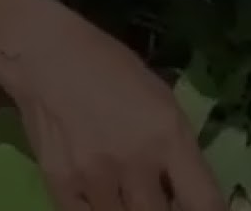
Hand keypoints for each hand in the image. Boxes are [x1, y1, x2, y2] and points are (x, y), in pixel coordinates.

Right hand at [8, 0, 224, 210]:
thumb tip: (184, 189)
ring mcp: (95, 176)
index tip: (198, 209)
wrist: (43, 55)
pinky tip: (95, 192)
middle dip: (162, 209)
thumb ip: (176, 148)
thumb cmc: (107, 66)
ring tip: (121, 184)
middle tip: (154, 195)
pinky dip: (94, 209)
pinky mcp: (60, 182)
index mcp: (168, 136)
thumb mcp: (160, 99)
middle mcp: (135, 162)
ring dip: (127, 208)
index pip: (206, 204)